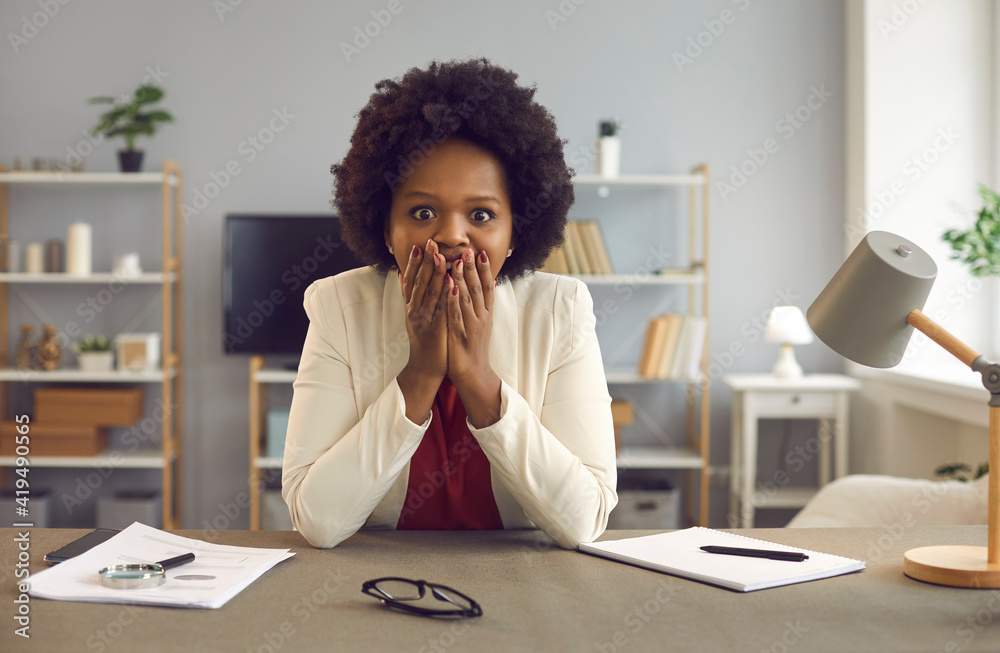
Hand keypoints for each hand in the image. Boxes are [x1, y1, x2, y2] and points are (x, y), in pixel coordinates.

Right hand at [399, 239, 448, 380]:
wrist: (425, 367)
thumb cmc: (424, 339)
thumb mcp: (413, 314)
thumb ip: (407, 294)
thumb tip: (399, 272)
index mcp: (411, 306)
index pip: (410, 279)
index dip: (413, 262)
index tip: (418, 244)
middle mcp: (414, 311)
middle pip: (418, 282)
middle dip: (424, 261)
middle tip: (429, 242)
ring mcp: (423, 321)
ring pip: (428, 294)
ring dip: (434, 274)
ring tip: (439, 256)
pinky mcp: (434, 331)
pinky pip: (440, 310)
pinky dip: (444, 296)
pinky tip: (450, 283)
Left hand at [446, 248, 501, 427]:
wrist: (473, 374)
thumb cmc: (472, 348)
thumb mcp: (479, 324)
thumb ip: (480, 305)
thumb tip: (485, 284)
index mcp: (486, 314)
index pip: (487, 287)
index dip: (484, 270)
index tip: (481, 252)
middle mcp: (482, 317)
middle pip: (478, 289)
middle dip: (473, 268)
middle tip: (469, 250)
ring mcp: (472, 326)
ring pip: (468, 299)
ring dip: (463, 279)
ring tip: (458, 262)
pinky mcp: (461, 335)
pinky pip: (457, 314)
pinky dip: (453, 300)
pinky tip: (450, 288)